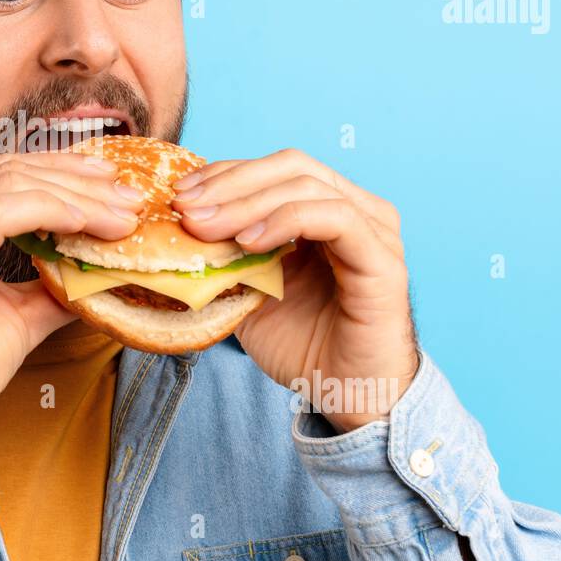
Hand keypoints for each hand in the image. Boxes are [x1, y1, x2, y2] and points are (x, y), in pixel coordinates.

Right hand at [0, 150, 144, 460]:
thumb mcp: (19, 316)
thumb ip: (55, 286)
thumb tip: (105, 273)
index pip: (5, 173)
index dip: (63, 171)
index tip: (112, 186)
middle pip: (12, 170)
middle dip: (79, 179)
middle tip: (129, 198)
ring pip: (10, 185)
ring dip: (75, 196)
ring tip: (119, 216)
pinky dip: (47, 211)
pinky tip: (83, 224)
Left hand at [171, 148, 419, 433]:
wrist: (346, 394)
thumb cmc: (304, 345)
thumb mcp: (249, 293)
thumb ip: (226, 257)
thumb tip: (178, 230)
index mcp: (325, 209)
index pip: (273, 168)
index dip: (224, 173)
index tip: (179, 194)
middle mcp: (356, 209)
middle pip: (290, 165)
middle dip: (229, 182)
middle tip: (186, 208)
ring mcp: (374, 229)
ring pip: (307, 186)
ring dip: (247, 202)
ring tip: (207, 227)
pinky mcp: (382, 258)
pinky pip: (335, 218)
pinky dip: (286, 220)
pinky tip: (250, 241)